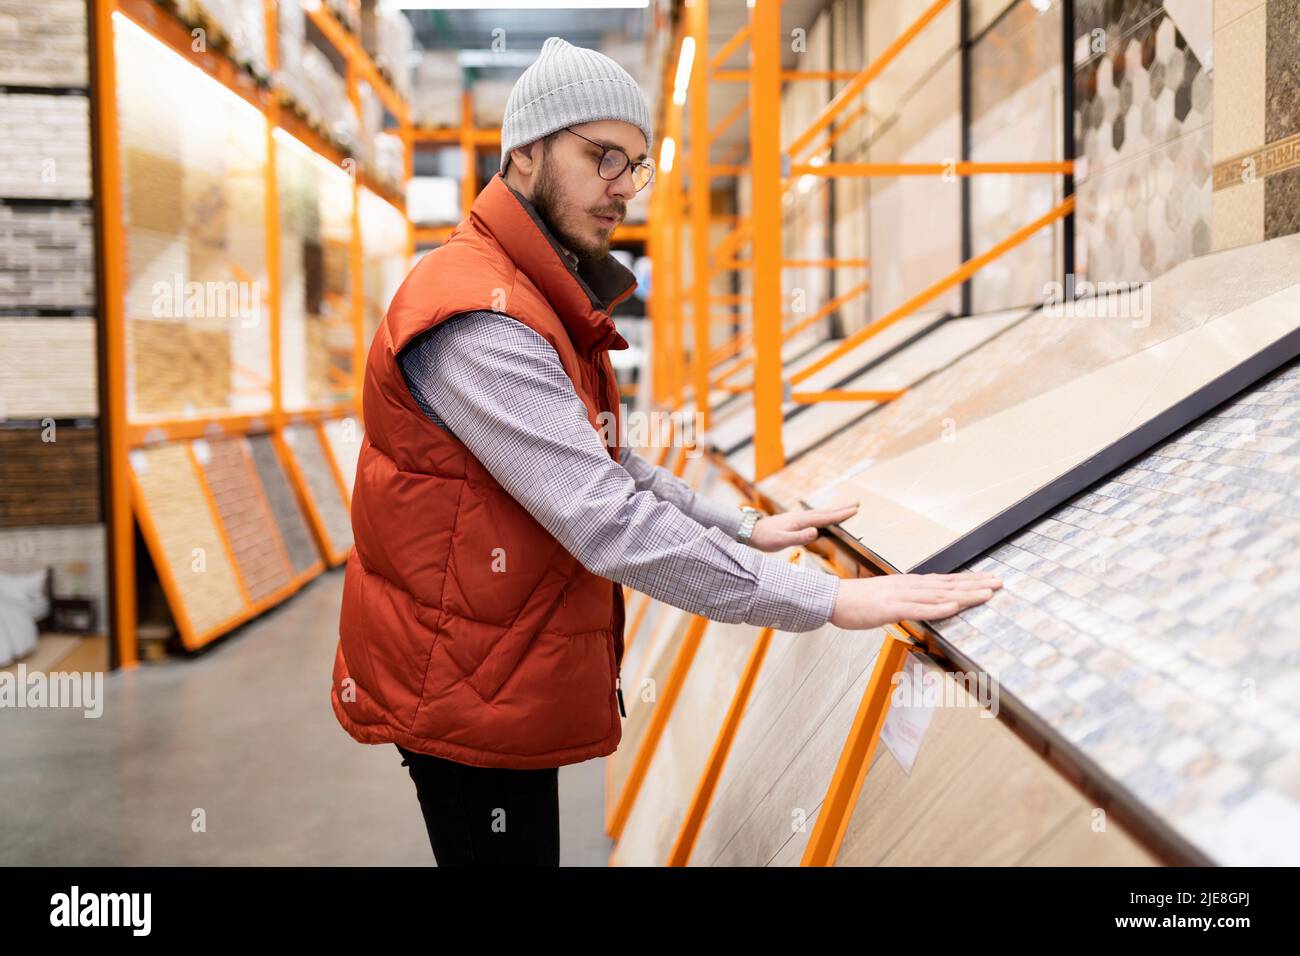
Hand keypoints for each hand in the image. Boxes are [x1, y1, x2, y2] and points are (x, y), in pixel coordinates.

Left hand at [748, 502, 859, 552]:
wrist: (750, 531)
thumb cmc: (765, 538)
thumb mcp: (782, 541)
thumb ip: (799, 537)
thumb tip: (816, 532)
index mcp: (801, 521)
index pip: (825, 517)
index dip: (840, 514)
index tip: (854, 510)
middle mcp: (800, 516)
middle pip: (825, 511)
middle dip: (841, 508)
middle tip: (857, 503)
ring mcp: (797, 517)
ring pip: (820, 512)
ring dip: (834, 510)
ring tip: (846, 508)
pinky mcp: (794, 520)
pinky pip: (814, 516)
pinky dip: (824, 514)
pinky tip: (824, 516)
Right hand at [829, 572, 1002, 629]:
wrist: (830, 599)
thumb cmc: (856, 601)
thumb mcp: (886, 599)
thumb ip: (906, 601)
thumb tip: (923, 605)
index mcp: (909, 584)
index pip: (945, 581)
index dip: (969, 581)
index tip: (989, 580)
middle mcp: (909, 585)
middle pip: (948, 585)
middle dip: (976, 585)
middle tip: (1000, 583)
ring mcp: (900, 596)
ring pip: (939, 594)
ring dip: (965, 594)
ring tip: (987, 593)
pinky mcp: (890, 608)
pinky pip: (918, 608)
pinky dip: (938, 607)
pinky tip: (954, 606)